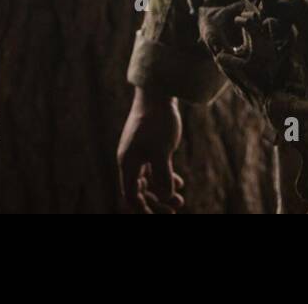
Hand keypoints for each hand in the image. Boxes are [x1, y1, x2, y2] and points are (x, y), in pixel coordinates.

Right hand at [117, 88, 185, 212]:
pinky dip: (164, 177)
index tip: (162, 215)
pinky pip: (152, 168)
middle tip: (176, 209)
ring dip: (162, 191)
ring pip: (147, 180)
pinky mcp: (147, 144)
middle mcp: (129, 160)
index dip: (144, 210)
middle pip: (139, 191)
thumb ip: (163, 177)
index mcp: (128, 163)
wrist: (157, 91)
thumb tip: (166, 198)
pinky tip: (178, 182)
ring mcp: (138, 152)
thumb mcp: (163, 151)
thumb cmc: (158, 121)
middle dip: (156, 202)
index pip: (131, 196)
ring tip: (180, 199)